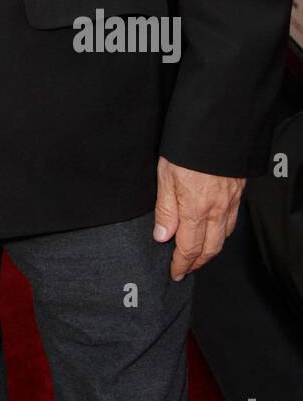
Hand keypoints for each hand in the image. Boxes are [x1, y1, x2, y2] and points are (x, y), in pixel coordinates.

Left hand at [153, 155, 244, 280]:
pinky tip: (215, 231)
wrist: (216, 128)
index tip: (175, 272)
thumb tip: (162, 237)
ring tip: (198, 255)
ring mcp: (229, 202)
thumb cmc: (186, 148)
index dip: (181, 264)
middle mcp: (216, 210)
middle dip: (197, 263)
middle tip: (185, 269)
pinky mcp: (237, 192)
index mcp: (195, 209)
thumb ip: (165, 209)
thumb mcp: (165, 176)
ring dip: (211, 250)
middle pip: (210, 248)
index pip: (189, 248)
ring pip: (223, 237)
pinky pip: (232, 221)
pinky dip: (223, 233)